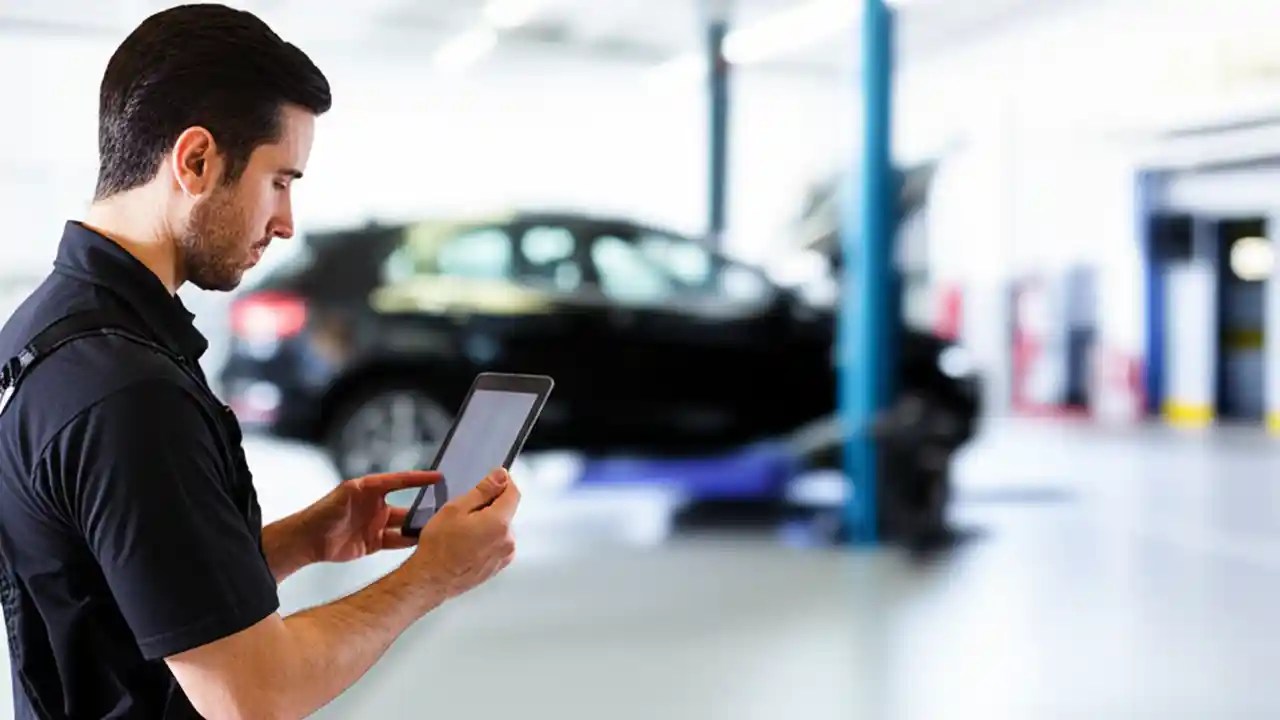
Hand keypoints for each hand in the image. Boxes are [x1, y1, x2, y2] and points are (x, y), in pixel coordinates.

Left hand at [304, 471, 441, 563]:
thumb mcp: (344, 494)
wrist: (308, 540)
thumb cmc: (322, 512)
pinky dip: (409, 542)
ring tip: (437, 529)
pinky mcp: (375, 542)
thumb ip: (365, 489)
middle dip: (425, 507)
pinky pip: (397, 541)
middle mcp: (377, 506)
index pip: (401, 481)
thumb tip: (381, 484)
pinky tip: (421, 543)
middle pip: (408, 506)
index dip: (419, 479)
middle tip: (444, 508)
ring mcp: (377, 525)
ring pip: (405, 525)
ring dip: (419, 527)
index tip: (438, 477)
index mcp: (371, 489)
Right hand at [408, 468, 520, 599]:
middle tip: (465, 511)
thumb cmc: (439, 546)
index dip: (503, 482)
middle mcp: (508, 540)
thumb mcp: (456, 509)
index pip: (513, 493)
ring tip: (463, 532)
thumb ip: (483, 490)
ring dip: (488, 524)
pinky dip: (486, 540)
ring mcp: (504, 556)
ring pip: (501, 529)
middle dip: (491, 506)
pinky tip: (466, 545)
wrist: (430, 580)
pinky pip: (497, 544)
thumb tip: (501, 476)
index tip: (491, 480)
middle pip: (507, 511)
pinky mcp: (498, 567)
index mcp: (500, 523)